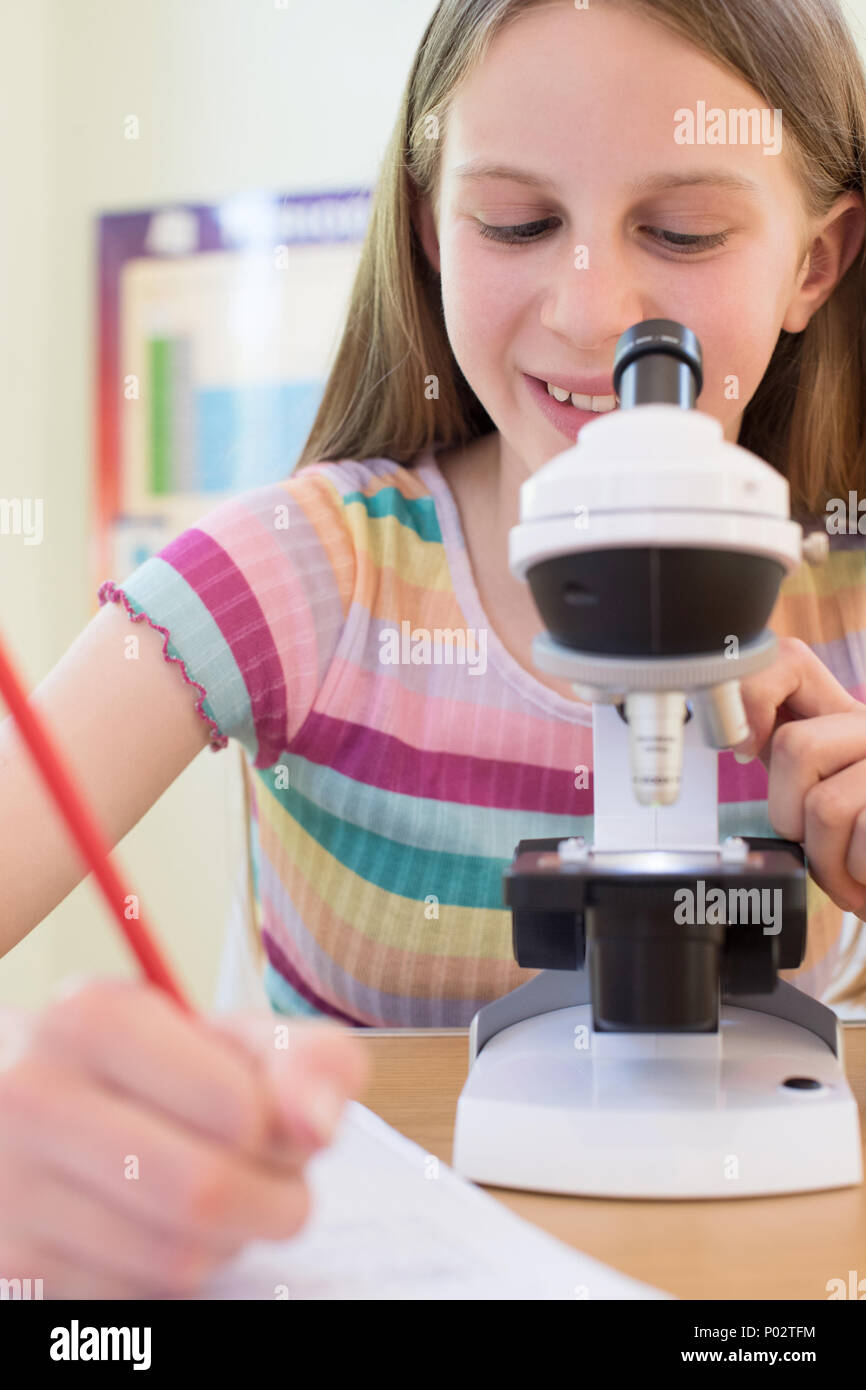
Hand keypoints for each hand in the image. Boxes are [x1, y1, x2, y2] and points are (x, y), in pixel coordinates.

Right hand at [0, 978, 368, 1297]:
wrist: (41, 1109)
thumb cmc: (159, 1070)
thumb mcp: (232, 1039)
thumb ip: (305, 1060)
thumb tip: (318, 1124)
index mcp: (95, 1018)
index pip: (237, 1108)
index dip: (284, 1130)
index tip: (274, 1124)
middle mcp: (34, 1094)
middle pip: (207, 1191)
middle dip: (271, 1200)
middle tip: (274, 1183)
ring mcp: (9, 1184)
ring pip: (174, 1258)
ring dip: (225, 1243)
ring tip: (212, 1199)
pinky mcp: (10, 1262)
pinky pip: (134, 1299)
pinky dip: (169, 1278)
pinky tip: (156, 1230)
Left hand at [732, 636, 865, 914]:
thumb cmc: (858, 847)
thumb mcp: (812, 791)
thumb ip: (781, 763)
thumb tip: (725, 737)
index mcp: (844, 719)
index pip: (789, 663)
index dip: (751, 699)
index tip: (742, 749)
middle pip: (795, 746)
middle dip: (787, 812)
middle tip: (810, 842)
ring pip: (824, 805)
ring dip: (824, 858)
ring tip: (843, 873)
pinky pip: (862, 835)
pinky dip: (852, 874)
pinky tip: (864, 879)